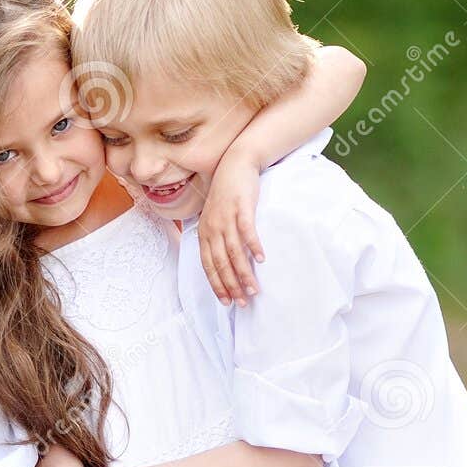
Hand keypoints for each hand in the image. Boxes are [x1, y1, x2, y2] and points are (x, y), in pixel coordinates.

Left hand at [199, 149, 264, 305]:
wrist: (235, 164)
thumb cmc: (227, 194)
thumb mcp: (215, 217)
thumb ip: (217, 237)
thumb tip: (224, 261)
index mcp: (204, 232)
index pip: (207, 265)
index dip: (216, 285)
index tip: (226, 302)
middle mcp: (212, 227)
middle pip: (220, 263)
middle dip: (231, 285)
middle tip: (243, 302)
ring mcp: (225, 218)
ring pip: (233, 252)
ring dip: (244, 273)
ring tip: (254, 289)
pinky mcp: (241, 208)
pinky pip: (246, 231)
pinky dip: (253, 247)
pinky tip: (262, 259)